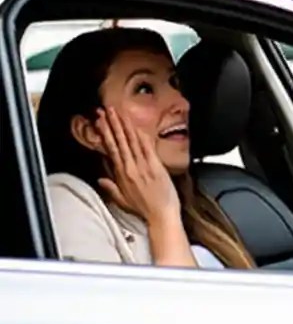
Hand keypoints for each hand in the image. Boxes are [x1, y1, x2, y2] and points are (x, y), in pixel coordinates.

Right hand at [95, 107, 180, 224]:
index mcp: (122, 174)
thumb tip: (100, 179)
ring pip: (131, 141)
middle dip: (112, 124)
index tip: (100, 122)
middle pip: (119, 141)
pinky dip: (141, 135)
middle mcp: (130, 167)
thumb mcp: (122, 200)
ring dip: (124, 125)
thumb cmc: (144, 209)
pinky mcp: (156, 165)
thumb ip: (111, 188)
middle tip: (105, 110)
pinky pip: (147, 147)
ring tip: (117, 112)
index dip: (105, 134)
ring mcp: (143, 165)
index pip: (111, 149)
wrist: (161, 214)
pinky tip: (135, 125)